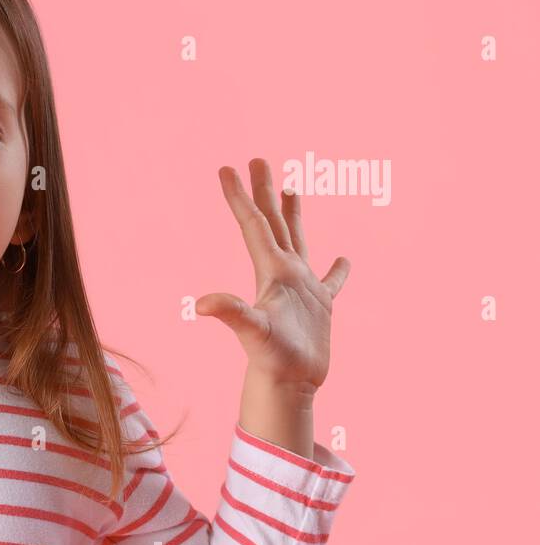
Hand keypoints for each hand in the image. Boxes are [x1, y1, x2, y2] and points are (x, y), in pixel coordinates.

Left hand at [196, 157, 350, 392]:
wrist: (287, 385)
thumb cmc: (271, 359)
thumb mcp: (252, 331)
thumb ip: (231, 312)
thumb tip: (200, 304)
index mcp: (270, 271)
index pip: (253, 225)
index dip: (239, 196)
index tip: (228, 167)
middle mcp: (283, 274)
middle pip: (273, 222)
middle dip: (264, 191)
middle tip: (257, 159)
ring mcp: (301, 289)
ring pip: (298, 241)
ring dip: (294, 214)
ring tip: (292, 187)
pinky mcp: (319, 308)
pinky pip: (331, 282)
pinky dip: (337, 270)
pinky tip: (343, 259)